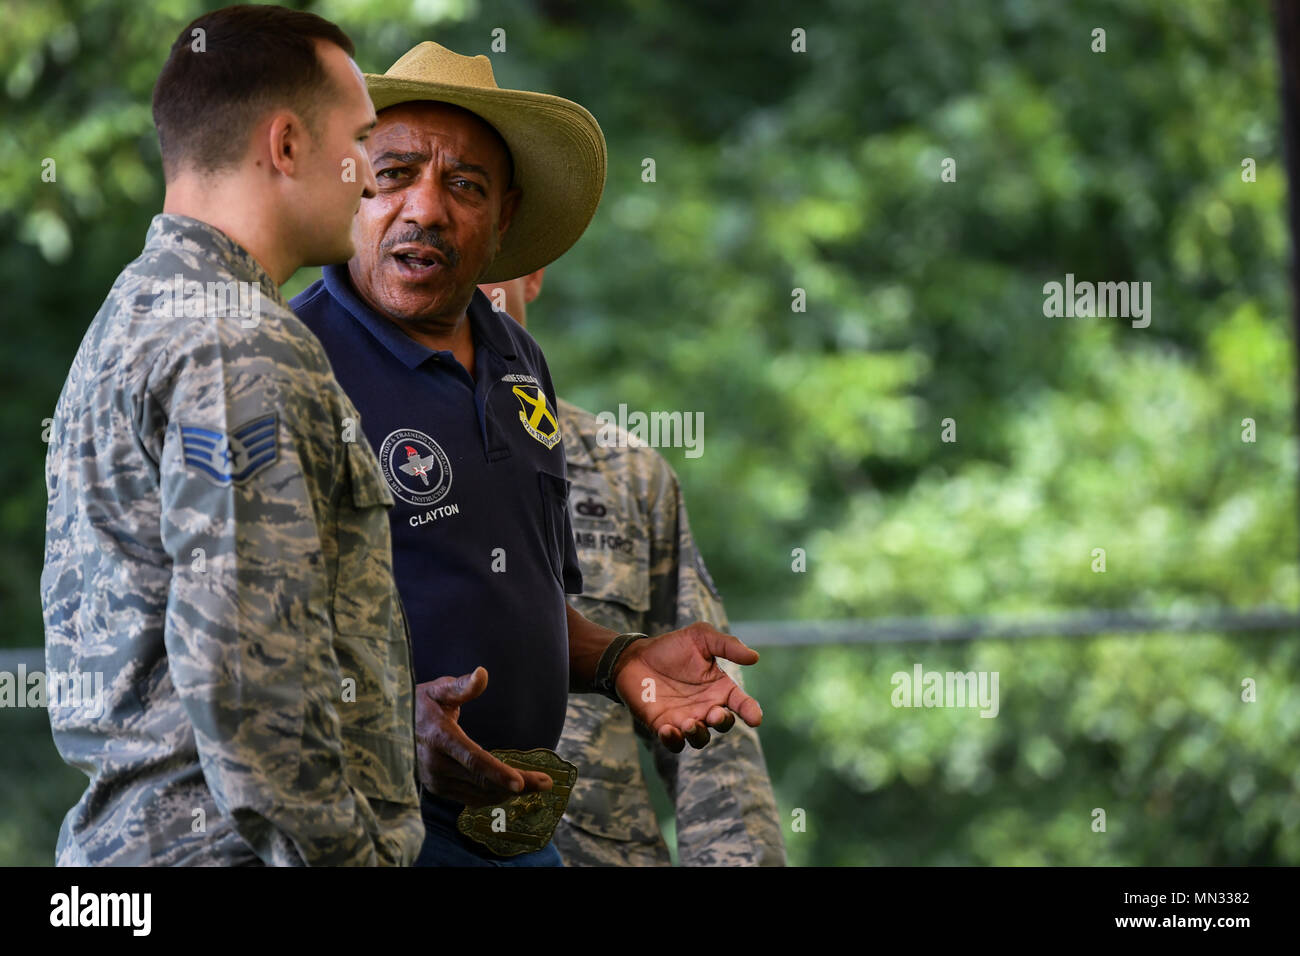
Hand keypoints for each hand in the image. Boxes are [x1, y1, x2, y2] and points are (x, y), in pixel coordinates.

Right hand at [414, 667, 553, 807]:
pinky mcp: (436, 788)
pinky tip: (509, 790)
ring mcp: (435, 780)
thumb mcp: (438, 689)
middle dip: (518, 785)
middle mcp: (436, 764)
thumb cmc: (421, 703)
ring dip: (508, 793)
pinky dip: (492, 796)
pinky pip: (470, 798)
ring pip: (479, 794)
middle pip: (483, 781)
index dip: (497, 773)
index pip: (473, 760)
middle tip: (547, 783)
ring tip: (536, 786)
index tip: (520, 783)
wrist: (390, 726)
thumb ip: (461, 686)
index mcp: (440, 737)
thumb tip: (482, 674)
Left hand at [613, 622, 762, 752]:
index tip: (755, 718)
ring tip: (690, 723)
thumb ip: (727, 645)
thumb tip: (754, 657)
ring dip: (699, 735)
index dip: (751, 711)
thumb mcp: (701, 637)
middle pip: (723, 724)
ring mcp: (686, 719)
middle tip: (715, 713)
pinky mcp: (664, 727)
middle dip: (723, 722)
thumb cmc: (671, 647)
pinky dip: (674, 741)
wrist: (635, 657)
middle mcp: (706, 707)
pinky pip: (674, 743)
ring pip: (701, 738)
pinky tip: (668, 729)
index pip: (741, 703)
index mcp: (719, 688)